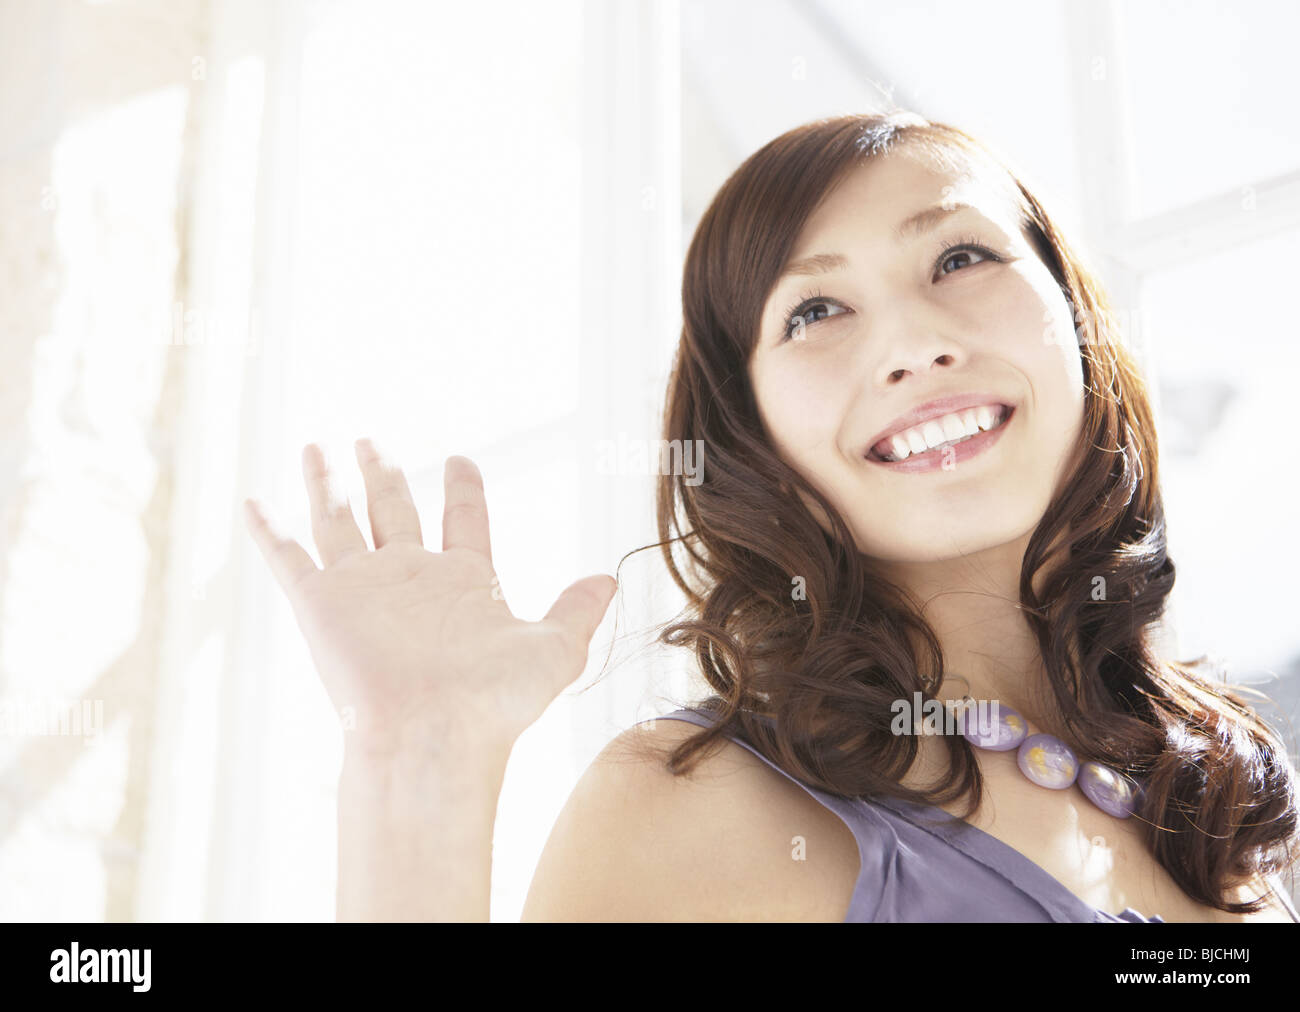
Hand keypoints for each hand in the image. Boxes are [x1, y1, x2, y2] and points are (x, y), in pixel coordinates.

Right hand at [243, 439, 616, 759]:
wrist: (433, 736)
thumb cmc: (494, 702)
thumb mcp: (554, 649)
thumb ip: (577, 610)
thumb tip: (611, 578)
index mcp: (463, 582)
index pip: (461, 519)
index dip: (462, 488)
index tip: (459, 458)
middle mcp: (410, 578)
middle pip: (393, 509)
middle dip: (382, 473)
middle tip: (371, 440)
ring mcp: (363, 588)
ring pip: (339, 520)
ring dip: (327, 484)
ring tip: (319, 445)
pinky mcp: (321, 603)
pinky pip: (289, 555)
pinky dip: (270, 529)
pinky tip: (256, 501)